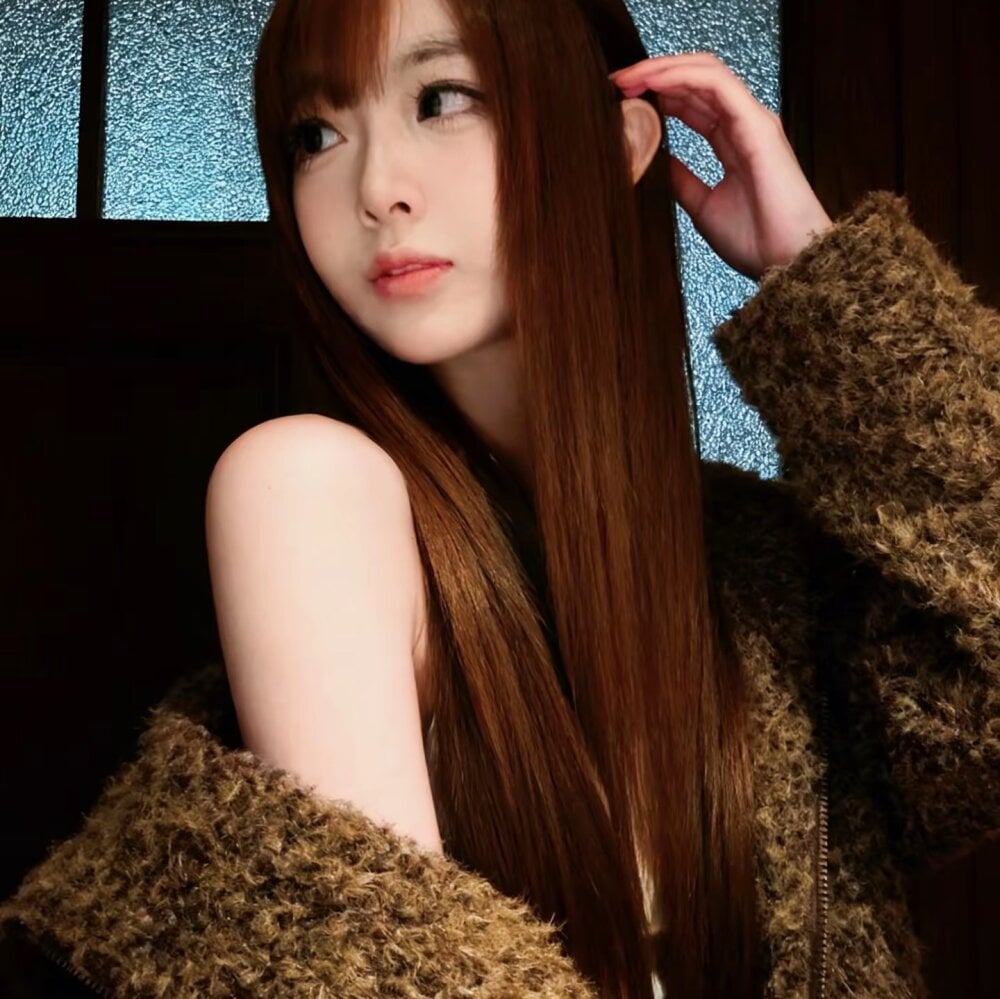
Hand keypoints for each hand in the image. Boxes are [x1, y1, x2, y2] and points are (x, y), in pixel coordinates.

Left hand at [610, 52, 833, 280]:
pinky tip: (654, 80)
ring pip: (705, 73)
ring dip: (663, 69)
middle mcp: (743, 125)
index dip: (657, 94)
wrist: (784, 263)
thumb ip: (681, 179)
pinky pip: (717, 84)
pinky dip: (683, 76)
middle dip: (655, 75)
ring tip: (629, 77)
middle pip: (696, 80)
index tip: (622, 100)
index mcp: (732, 142)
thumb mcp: (702, 207)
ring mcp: (752, 120)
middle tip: (618, 83)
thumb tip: (655, 160)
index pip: (692, 101)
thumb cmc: (755, 241)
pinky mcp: (757, 123)